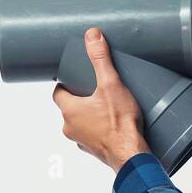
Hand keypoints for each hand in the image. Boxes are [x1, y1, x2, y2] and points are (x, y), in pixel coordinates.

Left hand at [52, 28, 149, 171]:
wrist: (132, 156)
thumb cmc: (120, 124)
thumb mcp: (111, 84)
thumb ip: (100, 60)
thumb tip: (92, 36)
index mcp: (69, 111)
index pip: (58, 93)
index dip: (66, 83)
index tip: (76, 77)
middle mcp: (70, 128)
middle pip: (70, 107)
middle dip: (81, 98)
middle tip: (97, 88)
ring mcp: (81, 141)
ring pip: (81, 123)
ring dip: (90, 115)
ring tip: (108, 105)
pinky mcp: (95, 150)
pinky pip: (93, 136)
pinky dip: (100, 130)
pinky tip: (113, 124)